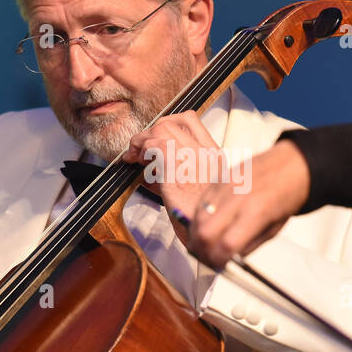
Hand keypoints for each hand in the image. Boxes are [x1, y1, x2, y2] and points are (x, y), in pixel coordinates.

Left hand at [123, 111, 227, 239]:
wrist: (208, 231)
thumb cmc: (200, 217)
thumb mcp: (197, 190)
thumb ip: (180, 174)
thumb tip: (156, 172)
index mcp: (213, 155)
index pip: (190, 120)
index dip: (167, 123)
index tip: (156, 137)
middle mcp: (204, 151)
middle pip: (172, 121)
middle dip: (151, 131)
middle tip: (141, 150)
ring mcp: (192, 156)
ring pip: (161, 128)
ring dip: (143, 140)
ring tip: (138, 157)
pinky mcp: (177, 164)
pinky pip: (154, 144)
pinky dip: (142, 150)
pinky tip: (139, 164)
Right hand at [187, 139, 310, 268]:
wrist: (291, 164)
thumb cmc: (286, 197)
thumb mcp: (274, 229)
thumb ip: (250, 245)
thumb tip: (228, 259)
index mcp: (256, 213)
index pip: (226, 245)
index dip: (218, 260)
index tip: (218, 266)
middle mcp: (236, 199)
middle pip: (205, 233)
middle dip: (202, 251)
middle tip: (207, 258)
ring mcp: (225, 187)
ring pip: (198, 219)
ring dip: (197, 236)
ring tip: (204, 245)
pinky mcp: (219, 179)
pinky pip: (200, 204)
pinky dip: (199, 219)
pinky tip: (207, 226)